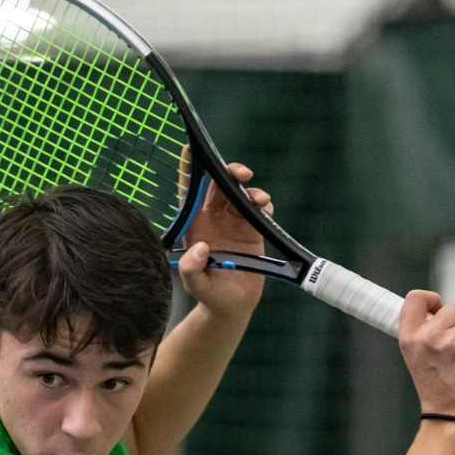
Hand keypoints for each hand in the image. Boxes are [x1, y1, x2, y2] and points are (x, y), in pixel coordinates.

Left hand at [176, 162, 270, 320]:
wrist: (235, 305)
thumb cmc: (210, 294)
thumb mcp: (197, 285)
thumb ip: (192, 269)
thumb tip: (199, 248)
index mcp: (195, 225)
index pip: (189, 192)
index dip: (188, 170)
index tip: (189, 149)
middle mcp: (213, 218)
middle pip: (218, 185)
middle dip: (229, 173)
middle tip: (241, 173)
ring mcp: (233, 221)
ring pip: (240, 194)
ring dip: (250, 190)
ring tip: (259, 201)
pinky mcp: (252, 228)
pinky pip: (259, 208)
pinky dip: (263, 203)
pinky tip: (265, 209)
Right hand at [396, 290, 454, 425]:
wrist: (450, 419)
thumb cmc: (439, 390)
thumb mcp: (419, 359)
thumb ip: (426, 334)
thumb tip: (441, 311)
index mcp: (409, 338)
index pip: (416, 299)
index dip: (432, 300)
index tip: (439, 310)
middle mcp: (429, 337)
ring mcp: (452, 343)